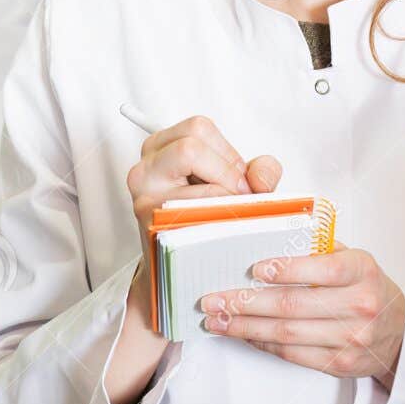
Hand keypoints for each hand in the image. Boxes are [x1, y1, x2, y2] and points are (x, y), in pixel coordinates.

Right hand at [108, 115, 281, 403]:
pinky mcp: (148, 220)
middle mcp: (143, 168)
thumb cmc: (207, 226)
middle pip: (192, 142)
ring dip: (222, 192)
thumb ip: (258, 173)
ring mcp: (142, 194)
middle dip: (225, 171)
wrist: (179, 275)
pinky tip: (218, 230)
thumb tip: (262, 175)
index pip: (200, 128)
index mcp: (160, 149)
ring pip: (190, 168)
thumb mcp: (235, 191)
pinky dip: (215, 212)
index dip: (228, 154)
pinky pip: (190, 202)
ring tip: (227, 216)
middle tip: (236, 200)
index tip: (237, 184)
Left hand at [197, 245, 404, 390]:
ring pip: (287, 334)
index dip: (284, 270)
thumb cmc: (366, 287)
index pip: (320, 269)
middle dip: (245, 303)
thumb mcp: (353, 259)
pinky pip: (292, 354)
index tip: (254, 269)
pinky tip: (243, 334)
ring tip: (217, 320)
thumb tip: (267, 240)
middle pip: (292, 306)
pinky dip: (262, 343)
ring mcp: (351, 339)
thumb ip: (318, 249)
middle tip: (214, 300)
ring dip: (245, 327)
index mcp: (361, 271)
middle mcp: (359, 305)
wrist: (399, 331)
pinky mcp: (340, 364)